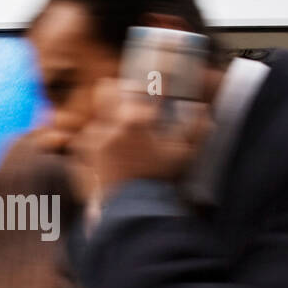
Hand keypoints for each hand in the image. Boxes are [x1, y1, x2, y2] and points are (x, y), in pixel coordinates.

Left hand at [76, 78, 211, 196]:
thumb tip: (203, 110)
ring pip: (97, 113)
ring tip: (121, 136)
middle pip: (107, 87)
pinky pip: (88, 135)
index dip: (158, 79)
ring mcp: (94, 136)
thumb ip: (195, 129)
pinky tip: (110, 151)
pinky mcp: (84, 150)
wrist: (131, 208)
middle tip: (131, 103)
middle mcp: (111, 123)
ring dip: (108, 120)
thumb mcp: (182, 155)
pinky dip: (98, 140)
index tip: (162, 83)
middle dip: (118, 91)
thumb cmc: (158, 181)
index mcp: (137, 120)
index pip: (147, 86)